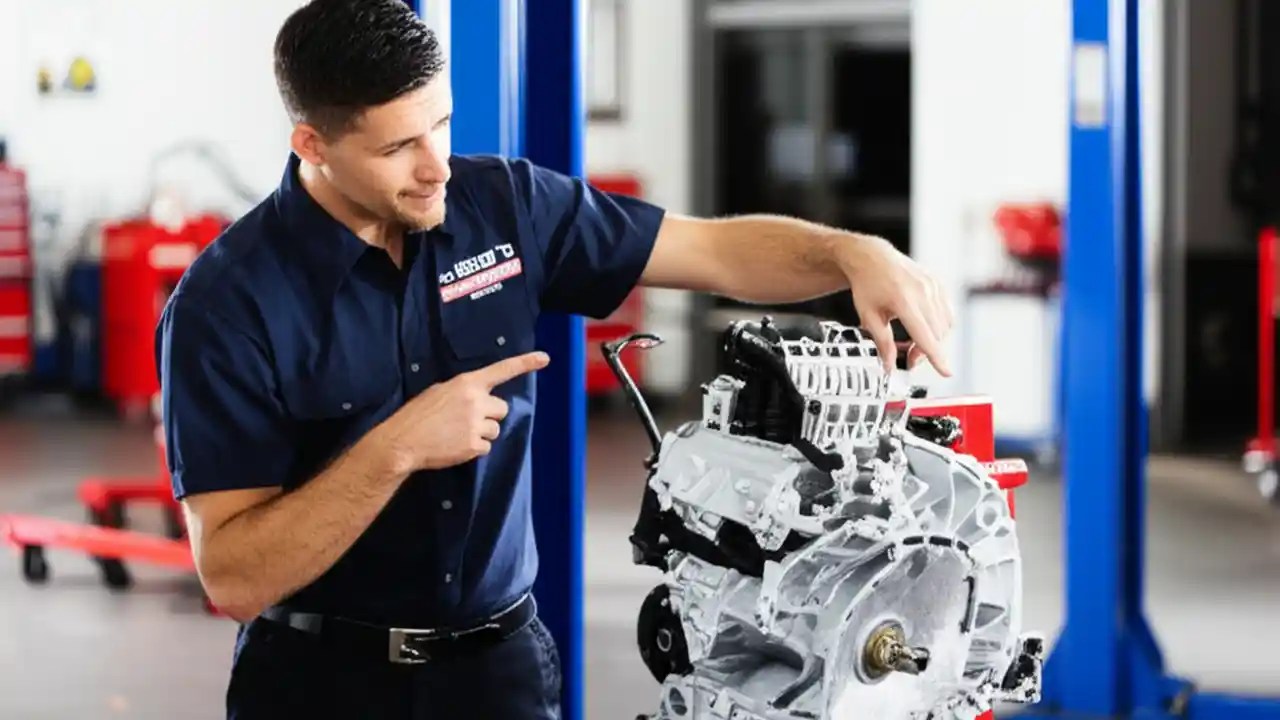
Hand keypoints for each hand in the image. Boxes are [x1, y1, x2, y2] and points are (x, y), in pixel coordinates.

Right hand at [374, 351, 550, 472]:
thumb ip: (463, 393)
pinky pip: (486, 448)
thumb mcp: (439, 392)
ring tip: (457, 434)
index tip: (545, 358)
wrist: (403, 441)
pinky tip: (456, 446)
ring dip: (482, 433)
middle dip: (490, 415)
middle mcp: (476, 401)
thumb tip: (477, 399)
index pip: (501, 370)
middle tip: (468, 421)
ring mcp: (476, 424)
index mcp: (467, 383)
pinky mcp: (474, 445)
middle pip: (502, 409)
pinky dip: (474, 449)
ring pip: (495, 430)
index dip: (524, 363)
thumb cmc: (417, 415)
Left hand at [835, 234, 953, 375]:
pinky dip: (939, 324)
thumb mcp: (869, 317)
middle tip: (909, 357)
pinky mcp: (937, 283)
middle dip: (925, 352)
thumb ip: (882, 343)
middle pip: (936, 334)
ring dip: (934, 339)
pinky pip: (946, 311)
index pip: (924, 335)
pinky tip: (923, 324)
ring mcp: (932, 286)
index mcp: (903, 301)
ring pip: (944, 324)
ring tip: (914, 341)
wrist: (871, 257)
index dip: (936, 356)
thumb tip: (889, 367)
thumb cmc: (867, 285)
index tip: (946, 372)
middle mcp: (922, 292)